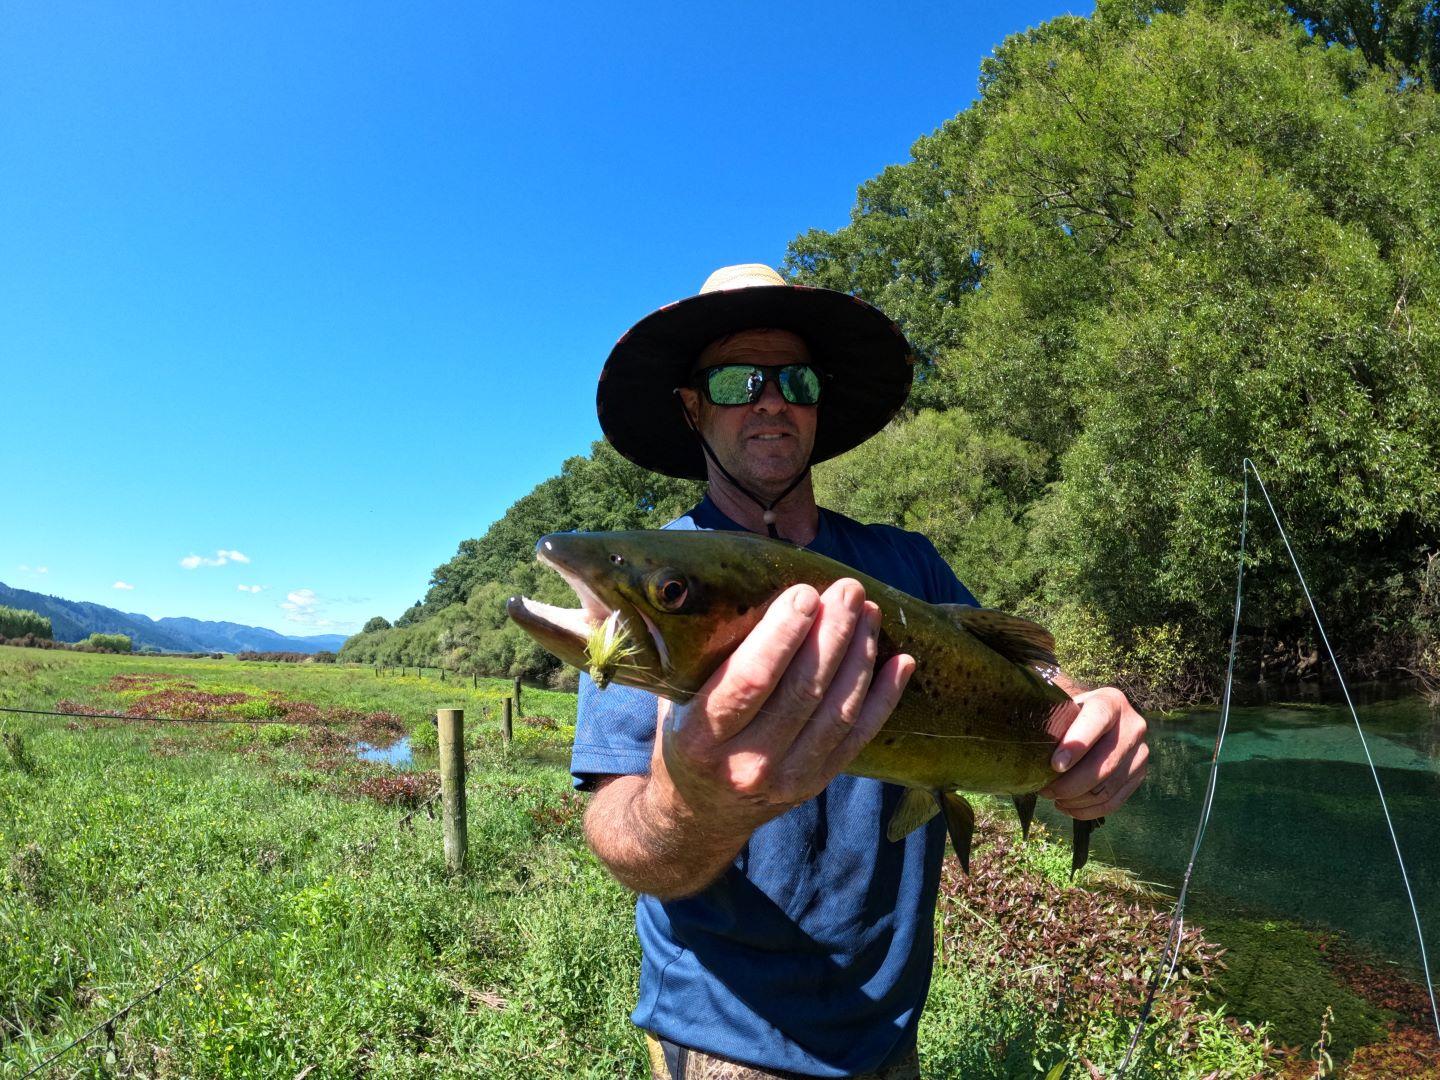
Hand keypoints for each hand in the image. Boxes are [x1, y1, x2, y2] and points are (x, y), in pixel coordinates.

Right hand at [654, 578, 914, 832]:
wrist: (697, 813)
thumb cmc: (685, 736)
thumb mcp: (676, 702)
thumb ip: (705, 660)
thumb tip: (741, 589)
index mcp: (702, 738)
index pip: (750, 680)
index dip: (782, 635)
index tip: (804, 593)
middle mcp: (747, 764)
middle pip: (803, 692)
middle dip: (832, 634)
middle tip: (848, 590)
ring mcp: (787, 780)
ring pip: (837, 712)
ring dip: (859, 658)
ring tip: (869, 613)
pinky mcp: (816, 783)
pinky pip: (858, 737)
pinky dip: (884, 698)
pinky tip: (901, 662)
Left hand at [1038, 686, 1148, 819]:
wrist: (1098, 718)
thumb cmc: (1069, 712)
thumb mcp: (1061, 705)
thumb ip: (1049, 716)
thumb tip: (1021, 735)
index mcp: (1111, 701)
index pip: (1096, 721)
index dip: (1076, 745)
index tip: (1055, 765)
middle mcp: (1133, 726)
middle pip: (1103, 765)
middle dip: (1069, 784)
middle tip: (1044, 790)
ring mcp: (1141, 753)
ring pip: (1106, 788)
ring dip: (1075, 800)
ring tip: (1053, 798)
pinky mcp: (1139, 775)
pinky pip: (1113, 802)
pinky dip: (1088, 810)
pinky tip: (1068, 807)